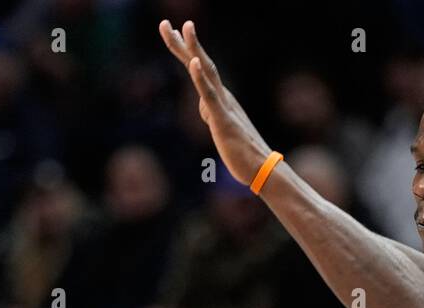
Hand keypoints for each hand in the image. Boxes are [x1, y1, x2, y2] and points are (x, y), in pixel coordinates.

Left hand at [159, 19, 272, 184]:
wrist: (260, 168)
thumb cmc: (241, 152)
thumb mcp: (219, 129)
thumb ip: (211, 115)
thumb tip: (204, 108)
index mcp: (220, 98)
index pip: (199, 69)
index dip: (185, 49)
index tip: (172, 31)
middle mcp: (223, 95)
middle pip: (199, 62)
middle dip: (181, 42)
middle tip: (164, 23)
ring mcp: (224, 105)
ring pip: (206, 71)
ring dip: (195, 48)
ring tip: (185, 26)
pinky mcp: (223, 119)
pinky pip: (210, 95)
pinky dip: (201, 77)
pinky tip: (194, 62)